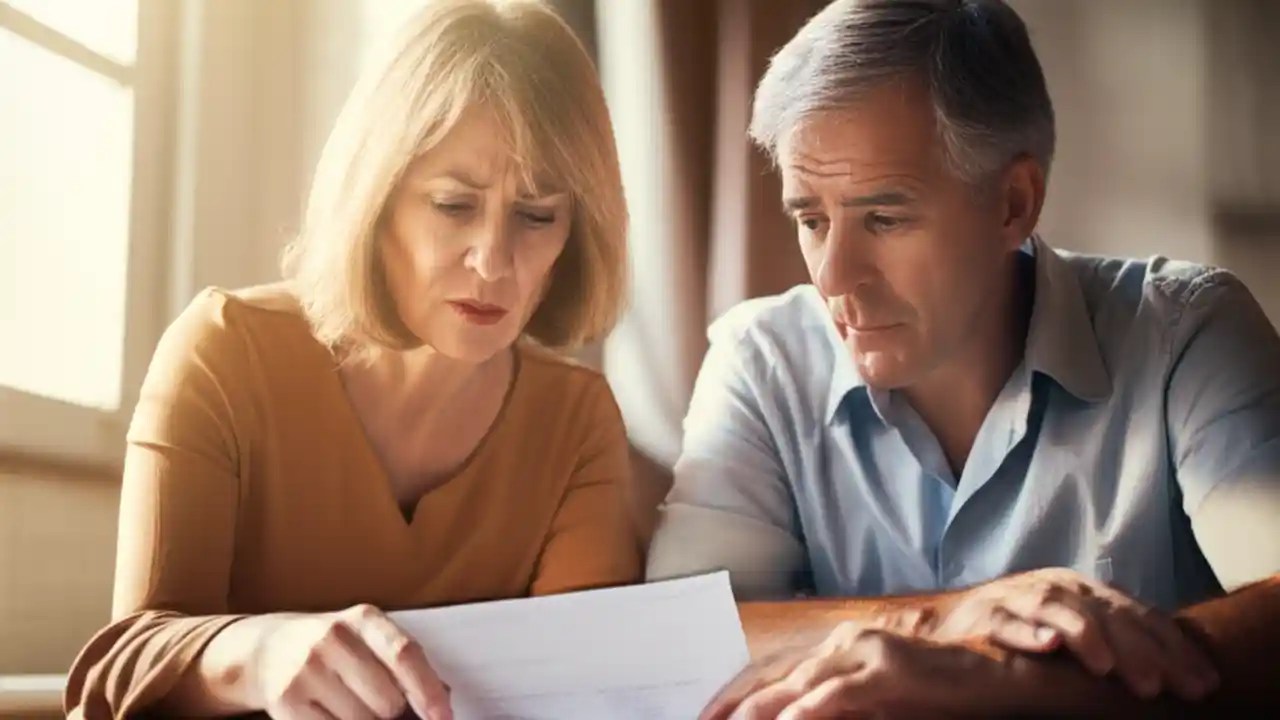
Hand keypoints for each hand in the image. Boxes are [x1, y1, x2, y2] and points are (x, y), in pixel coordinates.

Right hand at [249, 604, 452, 719]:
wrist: (268, 649)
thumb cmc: (332, 647)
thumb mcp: (368, 639)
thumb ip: (404, 663)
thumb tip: (441, 700)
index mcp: (364, 619)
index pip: (405, 655)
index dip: (428, 692)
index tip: (442, 717)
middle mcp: (333, 638)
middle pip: (387, 699)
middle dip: (393, 711)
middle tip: (379, 704)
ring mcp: (307, 669)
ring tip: (351, 704)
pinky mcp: (286, 700)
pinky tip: (333, 713)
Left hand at [701, 624, 1014, 719]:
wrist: (993, 675)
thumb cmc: (935, 693)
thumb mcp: (877, 702)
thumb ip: (839, 706)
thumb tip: (798, 719)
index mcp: (836, 649)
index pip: (773, 671)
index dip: (735, 694)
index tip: (706, 715)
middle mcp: (842, 643)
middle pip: (775, 676)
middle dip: (736, 704)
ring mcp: (863, 650)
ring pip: (798, 684)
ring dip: (762, 710)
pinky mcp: (886, 667)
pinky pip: (838, 693)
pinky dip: (809, 709)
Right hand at [932, 567, 1217, 700]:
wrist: (949, 621)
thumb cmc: (1022, 628)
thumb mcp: (1075, 626)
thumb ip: (1115, 635)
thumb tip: (1173, 667)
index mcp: (1088, 590)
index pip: (1141, 615)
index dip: (1174, 648)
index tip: (1202, 684)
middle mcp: (1060, 587)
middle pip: (1109, 614)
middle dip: (1141, 650)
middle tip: (1164, 686)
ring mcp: (1022, 598)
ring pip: (1063, 613)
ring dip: (1089, 638)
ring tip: (1110, 669)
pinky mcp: (988, 614)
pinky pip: (1009, 622)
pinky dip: (1029, 632)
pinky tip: (1049, 646)